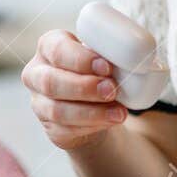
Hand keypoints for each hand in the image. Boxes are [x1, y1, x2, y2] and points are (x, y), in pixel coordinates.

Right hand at [23, 29, 128, 150]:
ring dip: (92, 112)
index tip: (107, 67)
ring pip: (57, 110)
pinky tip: (110, 120)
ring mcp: (39, 103)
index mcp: (48, 47)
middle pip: (51, 81)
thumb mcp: (101, 56)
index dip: (80, 59)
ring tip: (119, 112)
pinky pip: (66, 129)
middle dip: (84, 87)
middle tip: (112, 89)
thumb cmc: (97, 71)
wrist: (93, 102)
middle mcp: (37, 74)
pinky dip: (92, 126)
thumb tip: (139, 57)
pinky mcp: (50, 127)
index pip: (56, 49)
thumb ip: (111, 53)